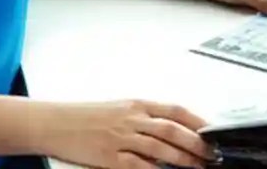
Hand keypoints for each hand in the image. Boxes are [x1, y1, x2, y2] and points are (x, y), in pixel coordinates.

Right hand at [42, 99, 213, 168]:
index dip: (197, 121)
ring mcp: (120, 138)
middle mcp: (131, 118)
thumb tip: (172, 129)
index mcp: (136, 104)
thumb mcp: (118, 108)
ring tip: (196, 166)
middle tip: (210, 154)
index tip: (212, 131)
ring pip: (160, 148)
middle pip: (172, 130)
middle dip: (196, 143)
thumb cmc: (85, 116)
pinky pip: (138, 165)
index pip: (175, 110)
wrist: (54, 123)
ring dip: (182, 159)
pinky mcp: (109, 157)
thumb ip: (144, 117)